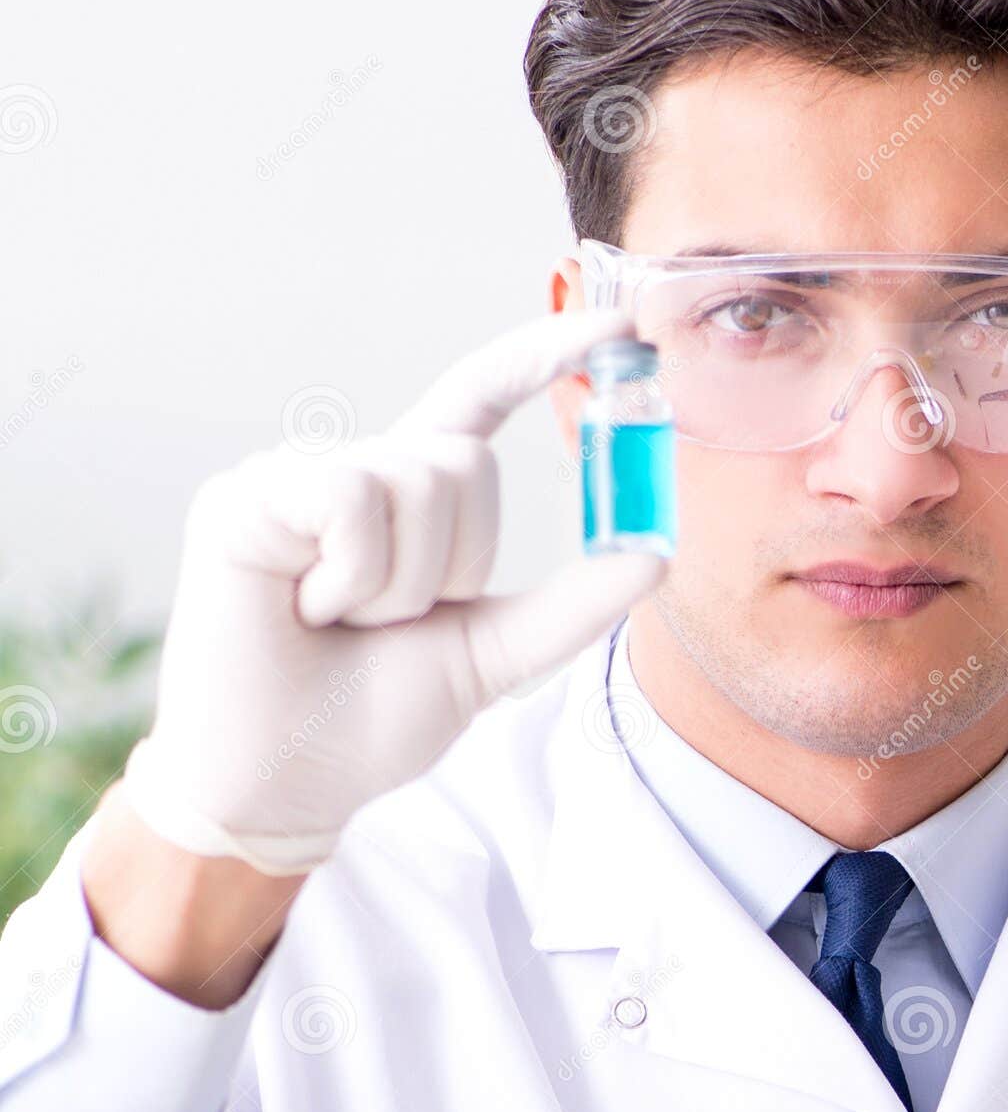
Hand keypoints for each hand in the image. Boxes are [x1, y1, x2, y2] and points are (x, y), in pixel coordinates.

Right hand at [121, 306, 666, 875]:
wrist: (289, 784)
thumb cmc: (372, 716)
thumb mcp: (492, 654)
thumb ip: (570, 605)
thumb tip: (655, 555)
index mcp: (414, 497)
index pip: (483, 397)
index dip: (545, 354)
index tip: (617, 326)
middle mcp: (360, 470)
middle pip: (466, 462)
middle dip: (455, 564)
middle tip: (393, 624)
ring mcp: (300, 478)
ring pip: (415, 480)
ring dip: (402, 584)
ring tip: (344, 623)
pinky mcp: (247, 497)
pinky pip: (350, 498)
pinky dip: (353, 575)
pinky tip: (307, 610)